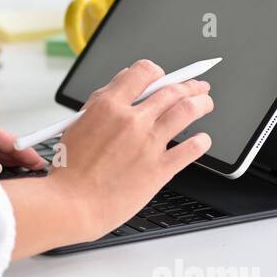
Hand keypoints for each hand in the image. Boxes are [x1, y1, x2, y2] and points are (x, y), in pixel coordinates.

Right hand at [45, 59, 212, 239]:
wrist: (72, 204)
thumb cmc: (71, 169)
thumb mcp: (78, 124)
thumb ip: (102, 103)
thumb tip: (123, 85)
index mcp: (108, 105)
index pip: (143, 72)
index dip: (158, 72)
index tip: (164, 77)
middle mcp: (132, 120)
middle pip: (171, 90)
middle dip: (189, 85)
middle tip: (197, 87)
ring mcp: (148, 144)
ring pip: (187, 111)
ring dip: (201, 103)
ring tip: (205, 103)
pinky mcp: (160, 169)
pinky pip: (192, 149)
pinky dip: (201, 141)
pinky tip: (202, 140)